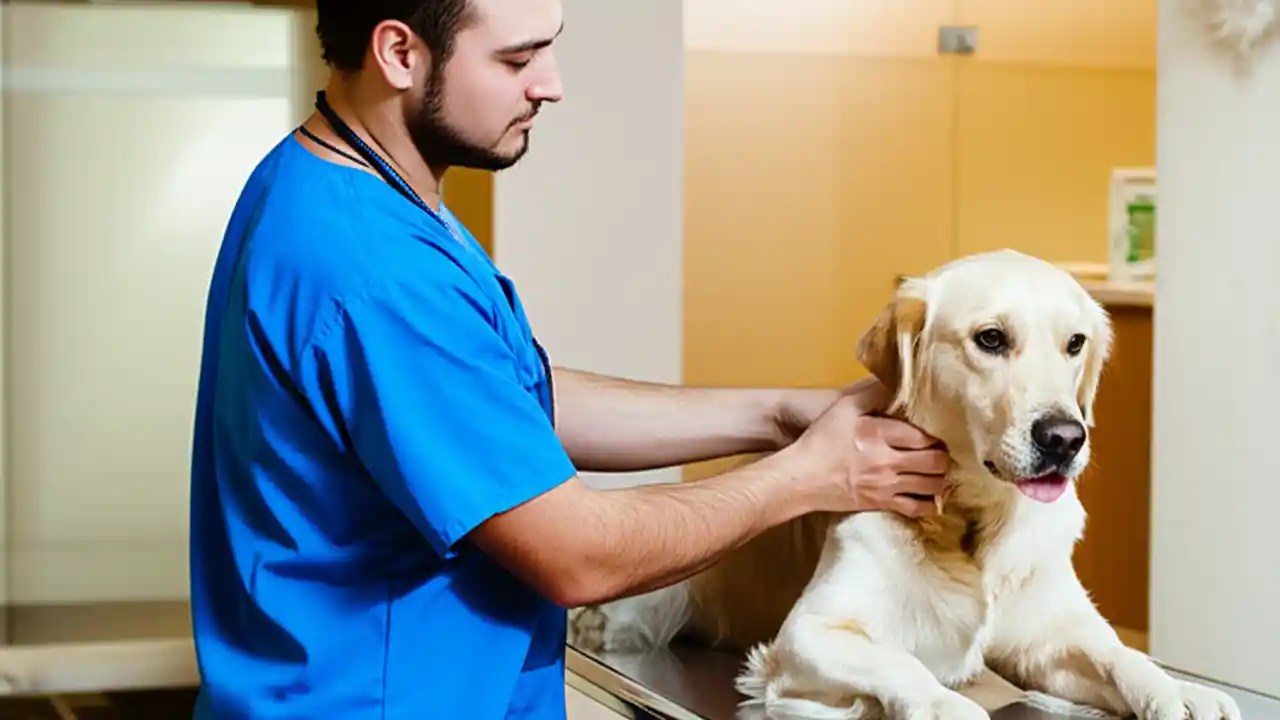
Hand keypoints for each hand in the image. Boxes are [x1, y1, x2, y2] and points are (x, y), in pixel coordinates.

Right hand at [772, 389, 950, 517]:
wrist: (801, 479)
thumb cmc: (821, 441)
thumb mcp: (843, 408)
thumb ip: (872, 393)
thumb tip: (897, 381)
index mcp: (880, 434)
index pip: (925, 436)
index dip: (937, 434)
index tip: (938, 432)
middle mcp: (888, 462)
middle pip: (935, 462)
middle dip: (944, 456)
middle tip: (943, 451)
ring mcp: (886, 486)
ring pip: (932, 486)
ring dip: (941, 478)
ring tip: (939, 471)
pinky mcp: (881, 504)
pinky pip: (917, 509)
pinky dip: (930, 504)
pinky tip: (932, 497)